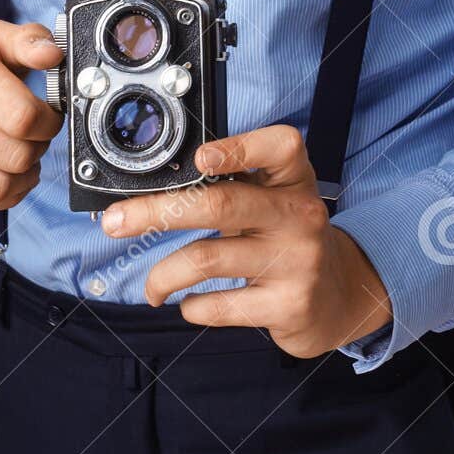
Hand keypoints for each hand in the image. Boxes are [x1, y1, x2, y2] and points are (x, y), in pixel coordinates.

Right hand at [0, 7, 63, 212]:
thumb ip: (30, 41)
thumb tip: (52, 54)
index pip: (21, 116)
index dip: (50, 123)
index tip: (51, 117)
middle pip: (12, 156)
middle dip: (38, 150)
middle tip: (37, 137)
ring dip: (21, 177)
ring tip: (21, 156)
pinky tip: (0, 171)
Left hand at [101, 124, 392, 357]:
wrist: (338, 296)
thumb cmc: (286, 238)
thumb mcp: (273, 201)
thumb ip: (232, 186)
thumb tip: (152, 187)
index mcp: (294, 179)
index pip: (280, 147)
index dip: (240, 147)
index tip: (199, 155)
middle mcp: (300, 215)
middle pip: (221, 204)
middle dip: (157, 212)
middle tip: (115, 221)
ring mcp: (297, 261)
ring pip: (207, 258)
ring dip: (163, 275)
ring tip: (152, 287)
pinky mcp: (288, 305)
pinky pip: (220, 305)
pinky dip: (192, 306)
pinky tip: (189, 303)